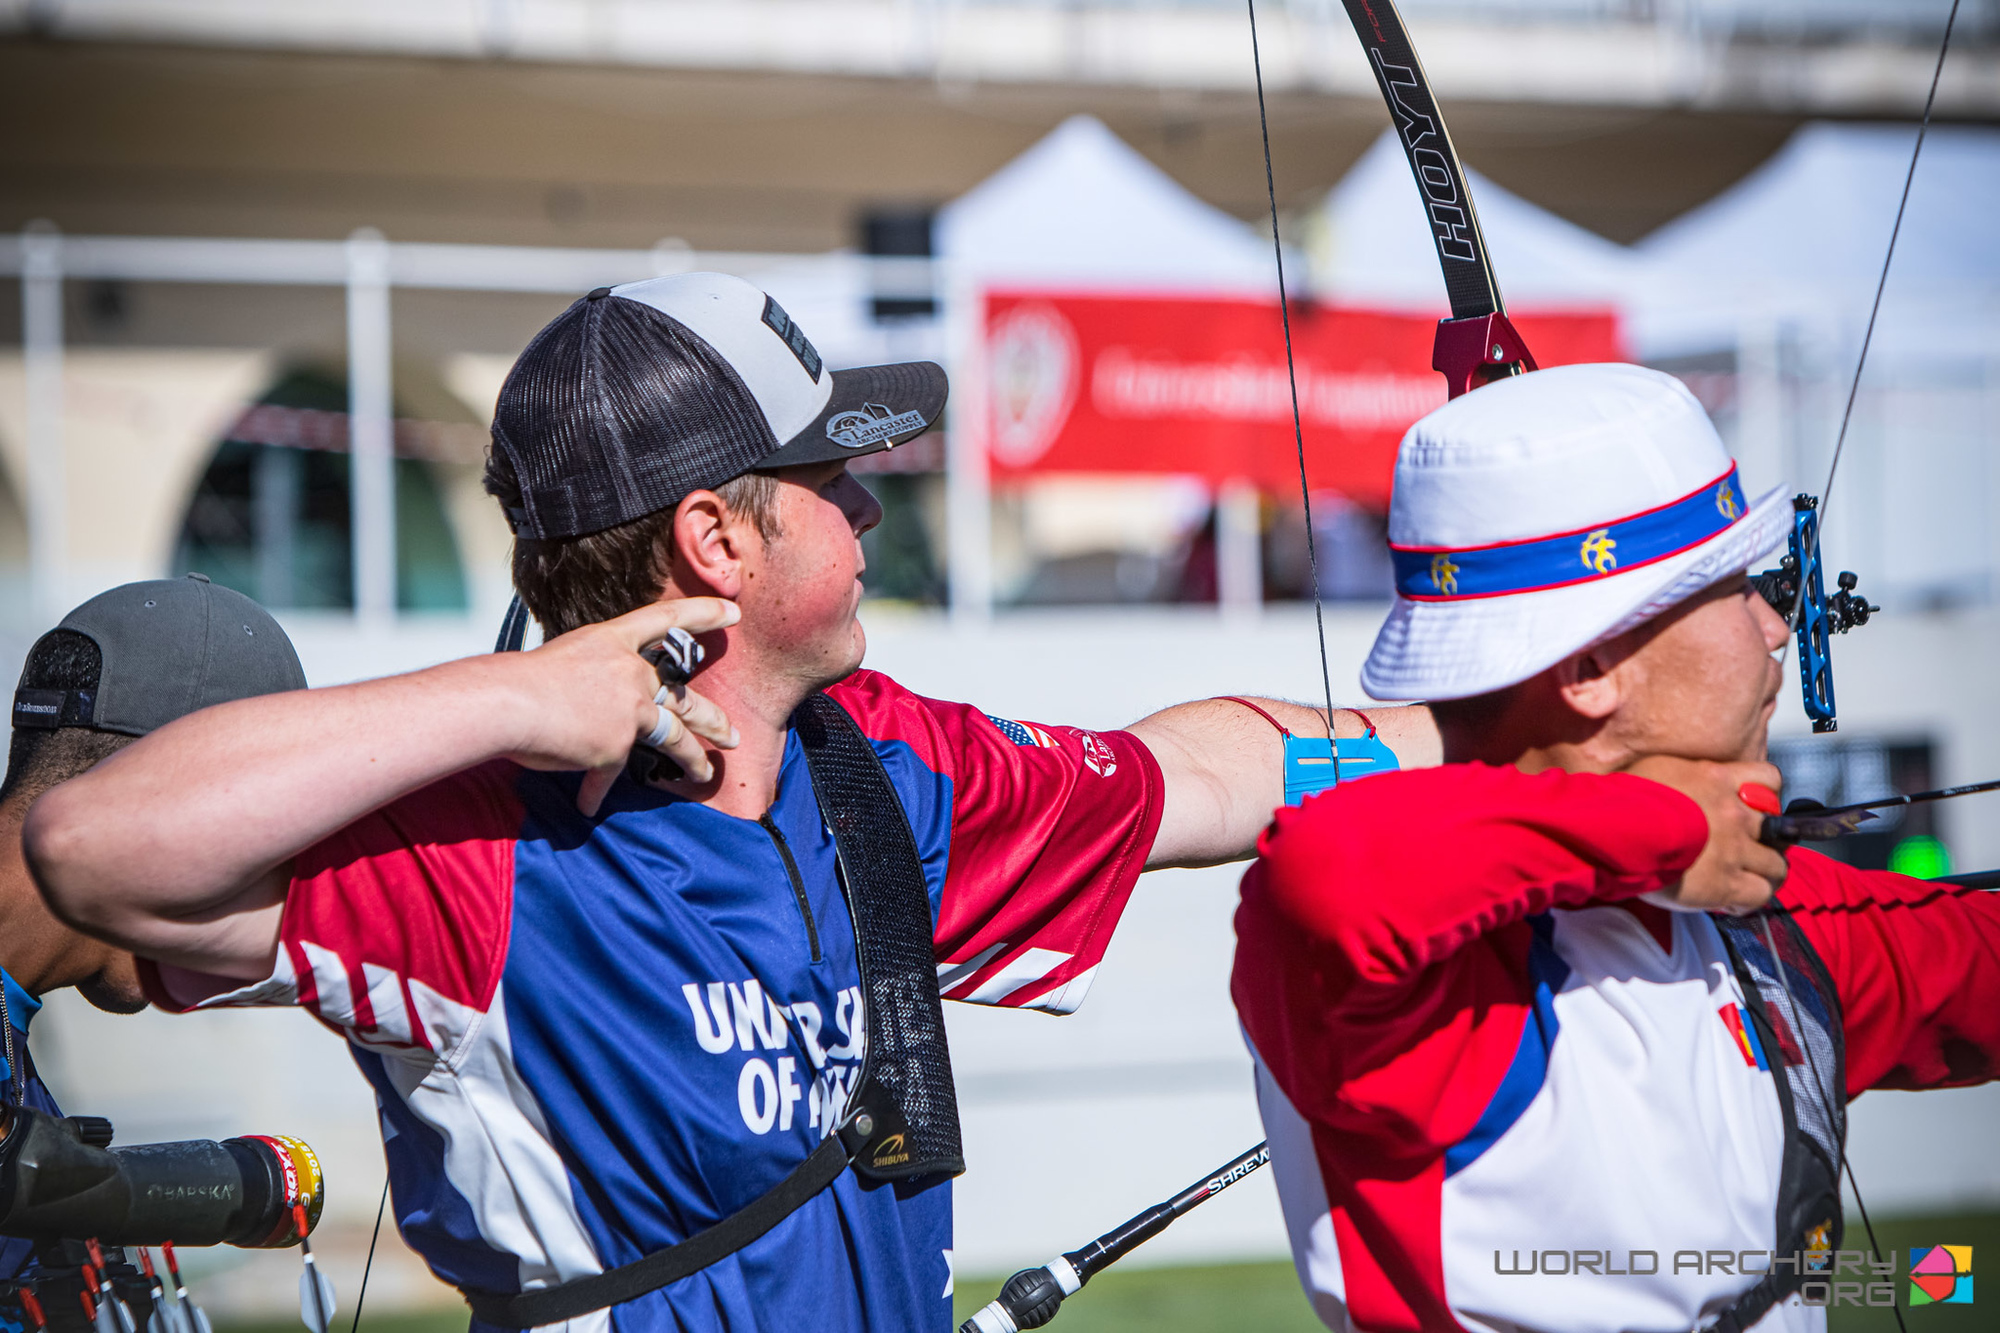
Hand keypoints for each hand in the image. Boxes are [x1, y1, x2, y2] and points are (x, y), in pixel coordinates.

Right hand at [502, 598, 740, 814]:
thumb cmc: (518, 679)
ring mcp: (629, 710)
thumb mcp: (564, 657)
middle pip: (685, 696)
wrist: (506, 703)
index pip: (667, 620)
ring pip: (676, 737)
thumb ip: (590, 673)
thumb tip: (594, 698)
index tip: (734, 612)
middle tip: (733, 733)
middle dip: (714, 718)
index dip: (703, 613)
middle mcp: (630, 673)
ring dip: (693, 759)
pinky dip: (594, 791)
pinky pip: (607, 776)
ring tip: (706, 773)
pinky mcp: (615, 746)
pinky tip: (587, 807)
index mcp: (613, 641)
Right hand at [1622, 755, 1788, 913]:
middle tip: (1749, 848)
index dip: (1767, 796)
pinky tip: (1731, 901)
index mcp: (1718, 779)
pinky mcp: (1725, 883)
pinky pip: (1760, 895)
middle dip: (1767, 839)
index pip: (1768, 779)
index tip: (1755, 807)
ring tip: (1747, 879)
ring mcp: (1734, 850)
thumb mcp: (1653, 768)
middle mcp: (1735, 813)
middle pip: (1778, 828)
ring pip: (1776, 866)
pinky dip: (1750, 900)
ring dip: (1765, 873)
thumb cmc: (1621, 799)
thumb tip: (1675, 782)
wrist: (1615, 829)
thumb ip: (1679, 776)